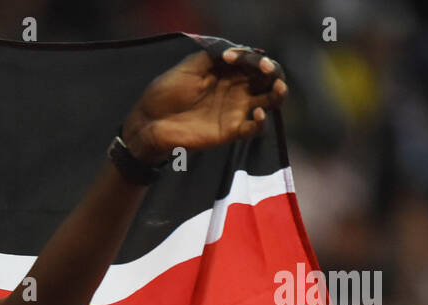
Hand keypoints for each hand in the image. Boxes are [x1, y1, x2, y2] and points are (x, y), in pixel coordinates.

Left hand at [122, 46, 287, 163]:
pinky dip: (261, 121)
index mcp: (227, 72)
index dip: (250, 56)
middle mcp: (236, 90)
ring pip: (270, 101)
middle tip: (265, 69)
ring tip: (277, 88)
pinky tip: (257, 113)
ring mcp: (236, 110)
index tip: (230, 57)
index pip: (253, 61)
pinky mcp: (231, 131)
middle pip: (267, 78)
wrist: (149, 122)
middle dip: (272, 71)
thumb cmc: (165, 92)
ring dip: (279, 93)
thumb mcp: (189, 67)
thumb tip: (235, 50)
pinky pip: (255, 128)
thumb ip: (213, 56)